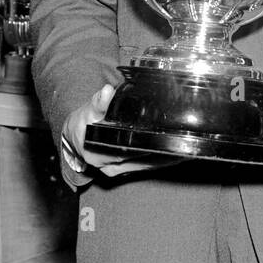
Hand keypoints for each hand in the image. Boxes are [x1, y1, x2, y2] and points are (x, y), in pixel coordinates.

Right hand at [62, 84, 181, 181]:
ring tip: (186, 153)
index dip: (150, 147)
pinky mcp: (122, 170)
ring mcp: (115, 170)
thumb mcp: (88, 110)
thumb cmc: (83, 122)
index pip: (129, 150)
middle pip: (141, 160)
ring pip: (145, 166)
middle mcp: (107, 166)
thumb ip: (99, 102)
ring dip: (165, 161)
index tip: (168, 142)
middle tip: (186, 146)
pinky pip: (143, 167)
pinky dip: (158, 162)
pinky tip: (174, 158)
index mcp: (98, 152)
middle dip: (164, 154)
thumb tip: (106, 92)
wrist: (76, 136)